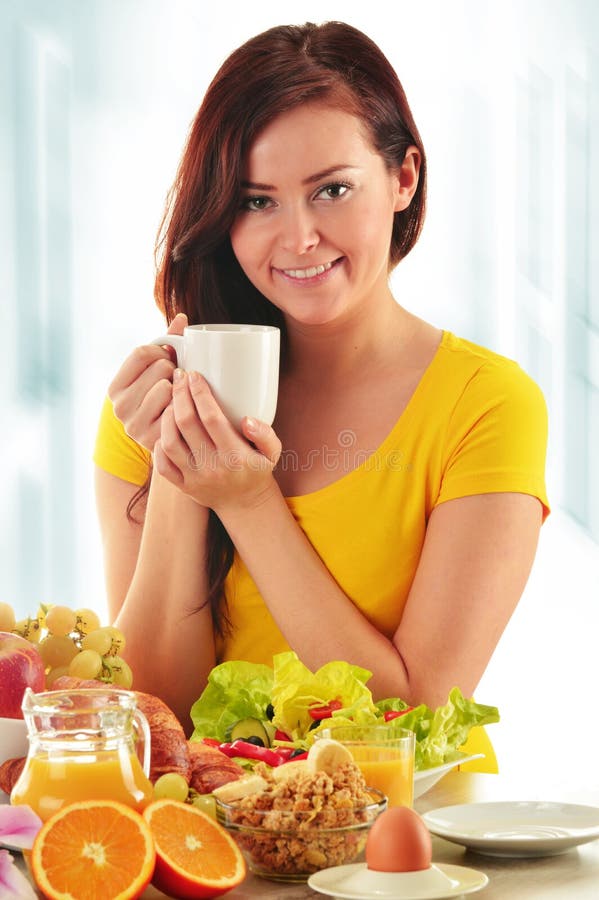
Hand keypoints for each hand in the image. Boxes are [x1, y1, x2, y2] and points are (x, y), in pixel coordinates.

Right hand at [108, 313, 187, 451]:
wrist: (157, 439)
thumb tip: (182, 317)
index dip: (162, 351)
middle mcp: (119, 407)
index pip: (141, 352)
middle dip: (173, 369)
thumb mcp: (154, 371)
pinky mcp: (154, 439)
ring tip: (178, 396)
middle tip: (175, 381)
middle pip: (159, 367)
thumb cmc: (158, 397)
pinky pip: (178, 409)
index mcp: (115, 387)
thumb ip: (166, 344)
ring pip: (168, 386)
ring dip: (179, 388)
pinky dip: (184, 406)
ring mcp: (135, 425)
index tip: (169, 359)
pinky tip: (182, 411)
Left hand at [153, 369, 281, 513]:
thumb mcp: (272, 452)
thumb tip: (247, 420)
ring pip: (170, 442)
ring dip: (167, 416)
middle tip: (179, 377)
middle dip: (180, 395)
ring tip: (172, 400)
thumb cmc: (256, 469)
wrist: (245, 503)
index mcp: (235, 456)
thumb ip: (265, 434)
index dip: (200, 393)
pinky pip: (162, 464)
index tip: (195, 375)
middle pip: (187, 424)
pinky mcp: (183, 486)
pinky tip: (166, 428)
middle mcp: (213, 467)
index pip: (212, 418)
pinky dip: (160, 444)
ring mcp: (195, 478)